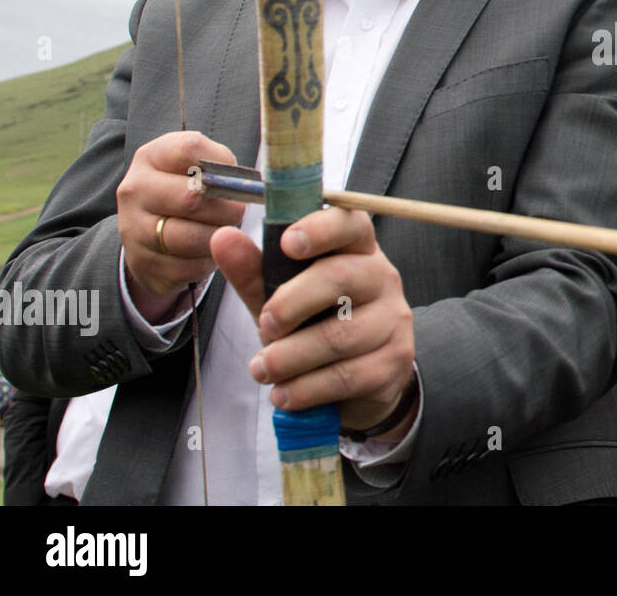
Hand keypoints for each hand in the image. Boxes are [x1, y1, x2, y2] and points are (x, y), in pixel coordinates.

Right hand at [116, 132, 244, 321]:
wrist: (151, 231)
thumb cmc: (187, 190)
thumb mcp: (199, 166)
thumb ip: (221, 165)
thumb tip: (248, 183)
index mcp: (151, 157)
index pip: (189, 150)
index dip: (222, 165)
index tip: (232, 176)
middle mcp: (135, 190)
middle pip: (192, 197)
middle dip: (227, 208)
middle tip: (237, 212)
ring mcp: (133, 229)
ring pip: (191, 237)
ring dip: (218, 237)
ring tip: (223, 231)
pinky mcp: (142, 264)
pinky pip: (190, 268)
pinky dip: (208, 262)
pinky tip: (208, 252)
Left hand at [211, 206, 416, 439]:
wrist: (358, 382)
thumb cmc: (316, 325)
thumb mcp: (280, 297)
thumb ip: (254, 272)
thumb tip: (222, 238)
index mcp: (356, 250)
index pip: (351, 223)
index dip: (321, 228)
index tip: (287, 243)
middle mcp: (383, 277)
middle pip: (340, 277)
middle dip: (291, 303)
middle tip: (264, 325)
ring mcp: (393, 319)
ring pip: (340, 335)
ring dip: (290, 357)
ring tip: (263, 369)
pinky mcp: (394, 361)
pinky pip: (346, 375)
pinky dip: (306, 388)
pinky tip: (285, 393)